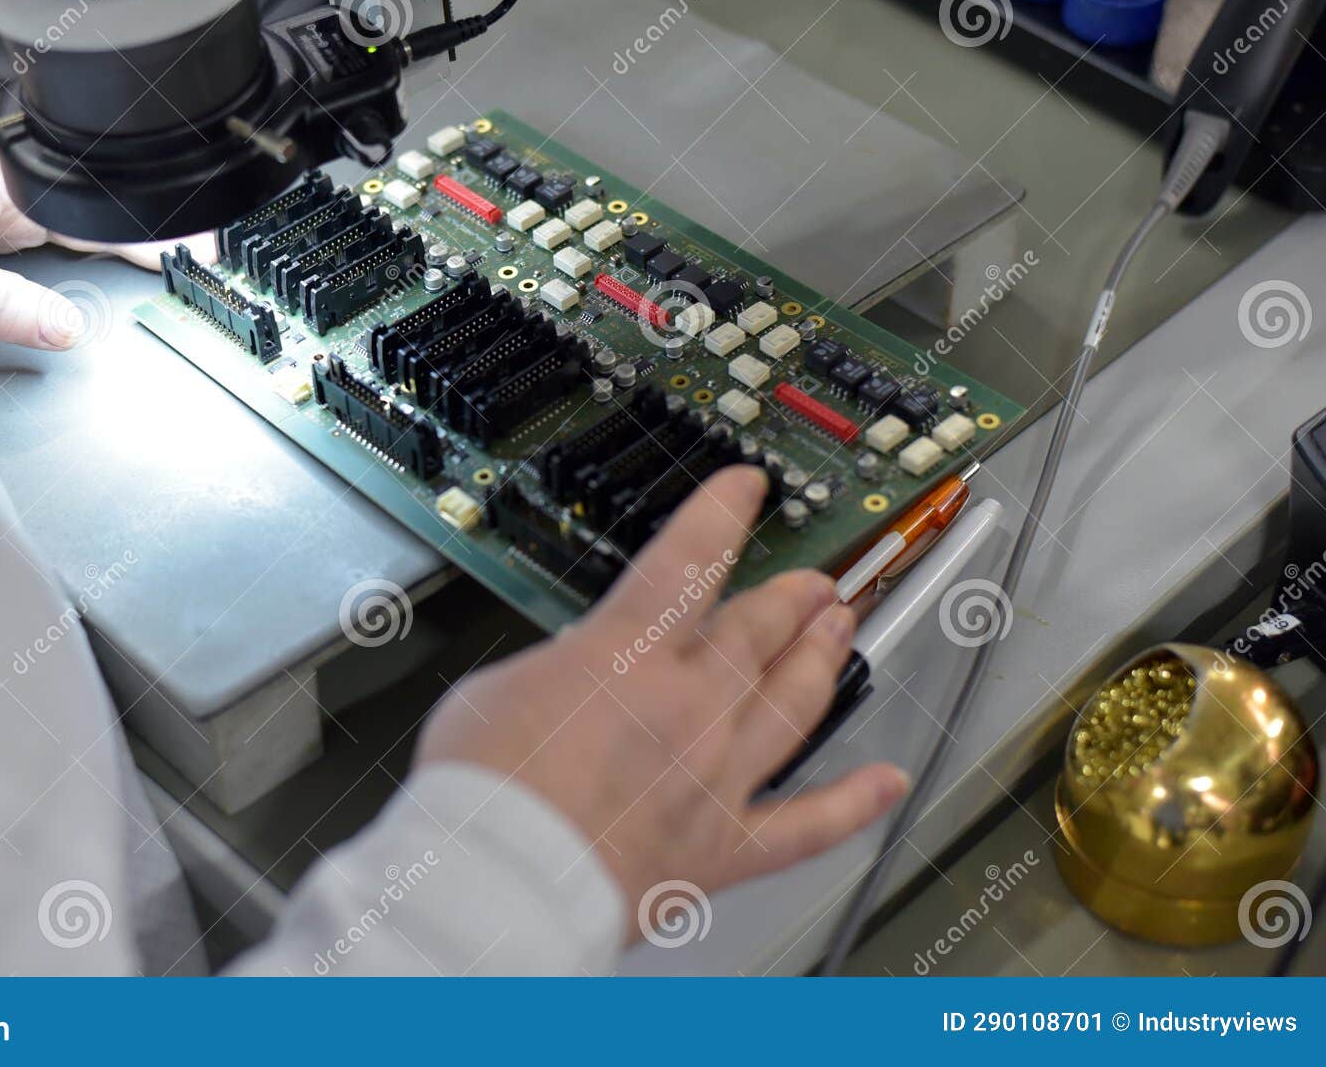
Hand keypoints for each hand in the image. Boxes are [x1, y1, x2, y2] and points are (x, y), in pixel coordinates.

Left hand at [0, 138, 211, 349]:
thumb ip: (11, 312)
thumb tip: (70, 331)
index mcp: (1, 172)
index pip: (99, 199)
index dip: (152, 227)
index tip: (194, 248)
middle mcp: (4, 176)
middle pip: (99, 207)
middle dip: (145, 237)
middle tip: (197, 268)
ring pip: (79, 222)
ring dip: (115, 246)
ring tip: (165, 271)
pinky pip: (53, 235)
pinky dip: (82, 254)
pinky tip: (108, 271)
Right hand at [416, 466, 908, 935]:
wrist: (498, 880)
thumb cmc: (482, 793)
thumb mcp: (497, 687)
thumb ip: (555, 670)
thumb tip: (568, 675)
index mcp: (627, 654)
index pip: (691, 558)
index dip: (723, 513)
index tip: (747, 489)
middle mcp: (688, 706)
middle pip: (759, 630)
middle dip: (790, 597)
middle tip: (812, 581)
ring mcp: (715, 775)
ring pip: (794, 703)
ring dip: (823, 660)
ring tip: (842, 631)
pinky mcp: (722, 848)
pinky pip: (808, 826)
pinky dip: (854, 804)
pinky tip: (888, 783)